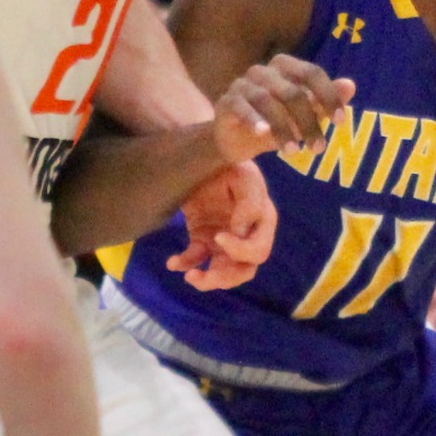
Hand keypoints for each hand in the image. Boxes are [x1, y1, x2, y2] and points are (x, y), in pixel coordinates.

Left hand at [167, 160, 275, 289]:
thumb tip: (241, 231)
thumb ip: (249, 201)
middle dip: (225, 277)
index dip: (240, 250)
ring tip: (190, 277)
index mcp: (262, 221)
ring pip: (223, 272)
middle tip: (205, 275)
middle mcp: (246, 235)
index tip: (219, 237)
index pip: (258, 250)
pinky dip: (185, 264)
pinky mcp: (203, 239)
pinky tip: (172, 263)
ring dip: (208, 280)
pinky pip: (197, 258)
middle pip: (244, 270)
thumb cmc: (230, 163)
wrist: (203, 155)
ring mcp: (224, 239)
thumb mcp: (243, 175)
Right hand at [209, 56, 352, 164]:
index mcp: (285, 67)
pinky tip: (264, 135)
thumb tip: (351, 86)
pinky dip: (254, 120)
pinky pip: (241, 107)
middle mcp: (263, 71)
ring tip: (294, 151)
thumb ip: (323, 100)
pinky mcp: (227, 101)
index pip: (312, 73)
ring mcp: (242, 84)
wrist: (235, 139)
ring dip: (284, 128)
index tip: (341, 121)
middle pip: (292, 91)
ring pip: (267, 101)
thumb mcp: (302, 115)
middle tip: (319, 148)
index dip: (328, 95)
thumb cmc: (274, 122)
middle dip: (308, 121)